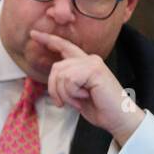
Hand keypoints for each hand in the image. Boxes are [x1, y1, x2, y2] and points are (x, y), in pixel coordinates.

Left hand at [31, 30, 146, 144]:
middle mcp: (89, 59)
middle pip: (56, 68)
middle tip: (63, 103)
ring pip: (61, 75)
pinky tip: (85, 97)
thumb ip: (66, 81)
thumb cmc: (99, 108)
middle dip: (54, 88)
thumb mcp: (76, 93)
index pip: (64, 47)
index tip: (33, 33)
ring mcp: (93, 63)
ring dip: (65, 94)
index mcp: (85, 63)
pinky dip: (72, 94)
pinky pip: (69, 80)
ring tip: (78, 101)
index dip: (48, 40)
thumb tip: (53, 76)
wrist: (119, 119)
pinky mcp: (94, 70)